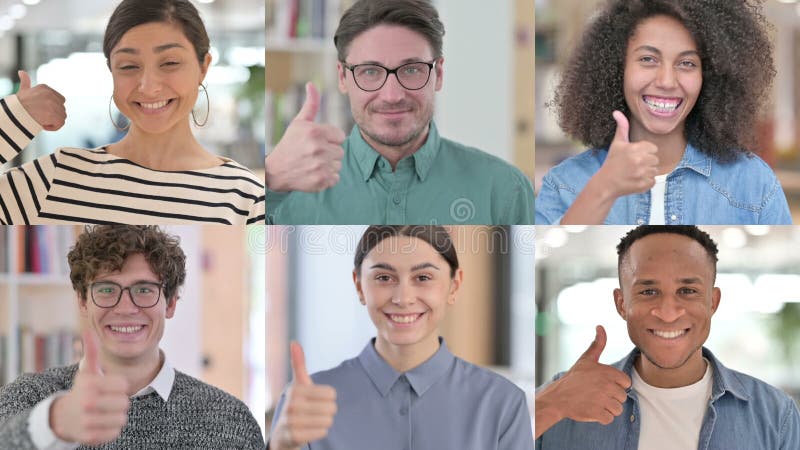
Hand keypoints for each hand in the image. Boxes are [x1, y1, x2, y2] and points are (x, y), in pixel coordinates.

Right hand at [15, 70, 65, 130]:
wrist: (14, 114)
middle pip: (61, 108)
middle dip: (54, 115)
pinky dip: (53, 127)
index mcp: (45, 88)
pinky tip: (43, 125)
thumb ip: (25, 81)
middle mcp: (50, 94)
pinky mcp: (54, 114)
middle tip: (41, 117)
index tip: (43, 111)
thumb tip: (21, 72)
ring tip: (41, 121)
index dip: (53, 107)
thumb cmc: (18, 104)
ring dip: (53, 121)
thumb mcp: (23, 90)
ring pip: (62, 116)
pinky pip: (61, 123)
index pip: (60, 100)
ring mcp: (53, 104)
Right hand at [49, 329, 129, 444]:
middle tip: (106, 401)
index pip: (124, 385)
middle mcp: (86, 403)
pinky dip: (111, 429)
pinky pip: (115, 432)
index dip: (118, 386)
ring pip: (122, 419)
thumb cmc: (82, 391)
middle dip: (118, 401)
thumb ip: (91, 352)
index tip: (107, 387)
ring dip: (116, 415)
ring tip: (103, 412)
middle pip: (125, 403)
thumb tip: (88, 331)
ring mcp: (87, 422)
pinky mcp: (90, 438)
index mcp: (89, 385)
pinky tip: (100, 423)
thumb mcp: (86, 371)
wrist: (63, 418)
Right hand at [265, 82, 345, 191]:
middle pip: (340, 151)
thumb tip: (312, 84)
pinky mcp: (321, 181)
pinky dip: (327, 178)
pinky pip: (336, 178)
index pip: (340, 136)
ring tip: (313, 164)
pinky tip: (314, 174)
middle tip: (313, 154)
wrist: (276, 171)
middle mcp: (318, 148)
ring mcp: (320, 165)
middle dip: (329, 153)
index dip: (330, 140)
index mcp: (315, 132)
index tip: (317, 143)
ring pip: (338, 165)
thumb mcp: (299, 123)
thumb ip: (311, 105)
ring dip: (329, 166)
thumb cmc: (290, 145)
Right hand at [271, 342, 336, 449]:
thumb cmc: (295, 405)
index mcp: (295, 390)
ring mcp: (291, 422)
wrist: (282, 435)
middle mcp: (291, 405)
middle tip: (314, 414)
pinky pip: (322, 432)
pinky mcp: (293, 437)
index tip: (315, 401)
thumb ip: (298, 364)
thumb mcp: (297, 385)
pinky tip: (309, 431)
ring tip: (311, 422)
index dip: (328, 399)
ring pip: (328, 421)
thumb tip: (294, 342)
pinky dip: (320, 432)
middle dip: (327, 412)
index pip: (331, 394)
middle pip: (332, 408)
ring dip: (324, 423)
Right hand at [536, 326, 630, 431]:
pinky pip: (609, 419)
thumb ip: (598, 344)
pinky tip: (592, 410)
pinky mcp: (598, 413)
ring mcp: (603, 400)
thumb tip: (600, 326)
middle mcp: (607, 385)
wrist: (558, 396)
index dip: (616, 385)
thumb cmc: (574, 378)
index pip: (626, 383)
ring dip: (607, 408)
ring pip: (618, 409)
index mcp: (608, 372)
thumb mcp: (586, 359)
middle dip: (611, 398)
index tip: (603, 384)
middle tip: (596, 394)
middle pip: (622, 397)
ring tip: (595, 402)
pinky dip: (602, 417)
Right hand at [595, 111, 658, 197]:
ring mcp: (642, 174)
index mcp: (635, 149)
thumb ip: (622, 127)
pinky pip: (653, 181)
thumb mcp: (616, 144)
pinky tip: (636, 180)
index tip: (635, 156)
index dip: (645, 152)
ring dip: (647, 172)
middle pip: (655, 159)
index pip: (653, 148)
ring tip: (634, 173)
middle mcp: (640, 161)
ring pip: (655, 170)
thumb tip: (617, 112)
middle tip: (634, 165)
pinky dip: (646, 182)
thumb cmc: (612, 162)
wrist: (606, 183)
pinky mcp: (644, 185)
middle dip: (647, 162)